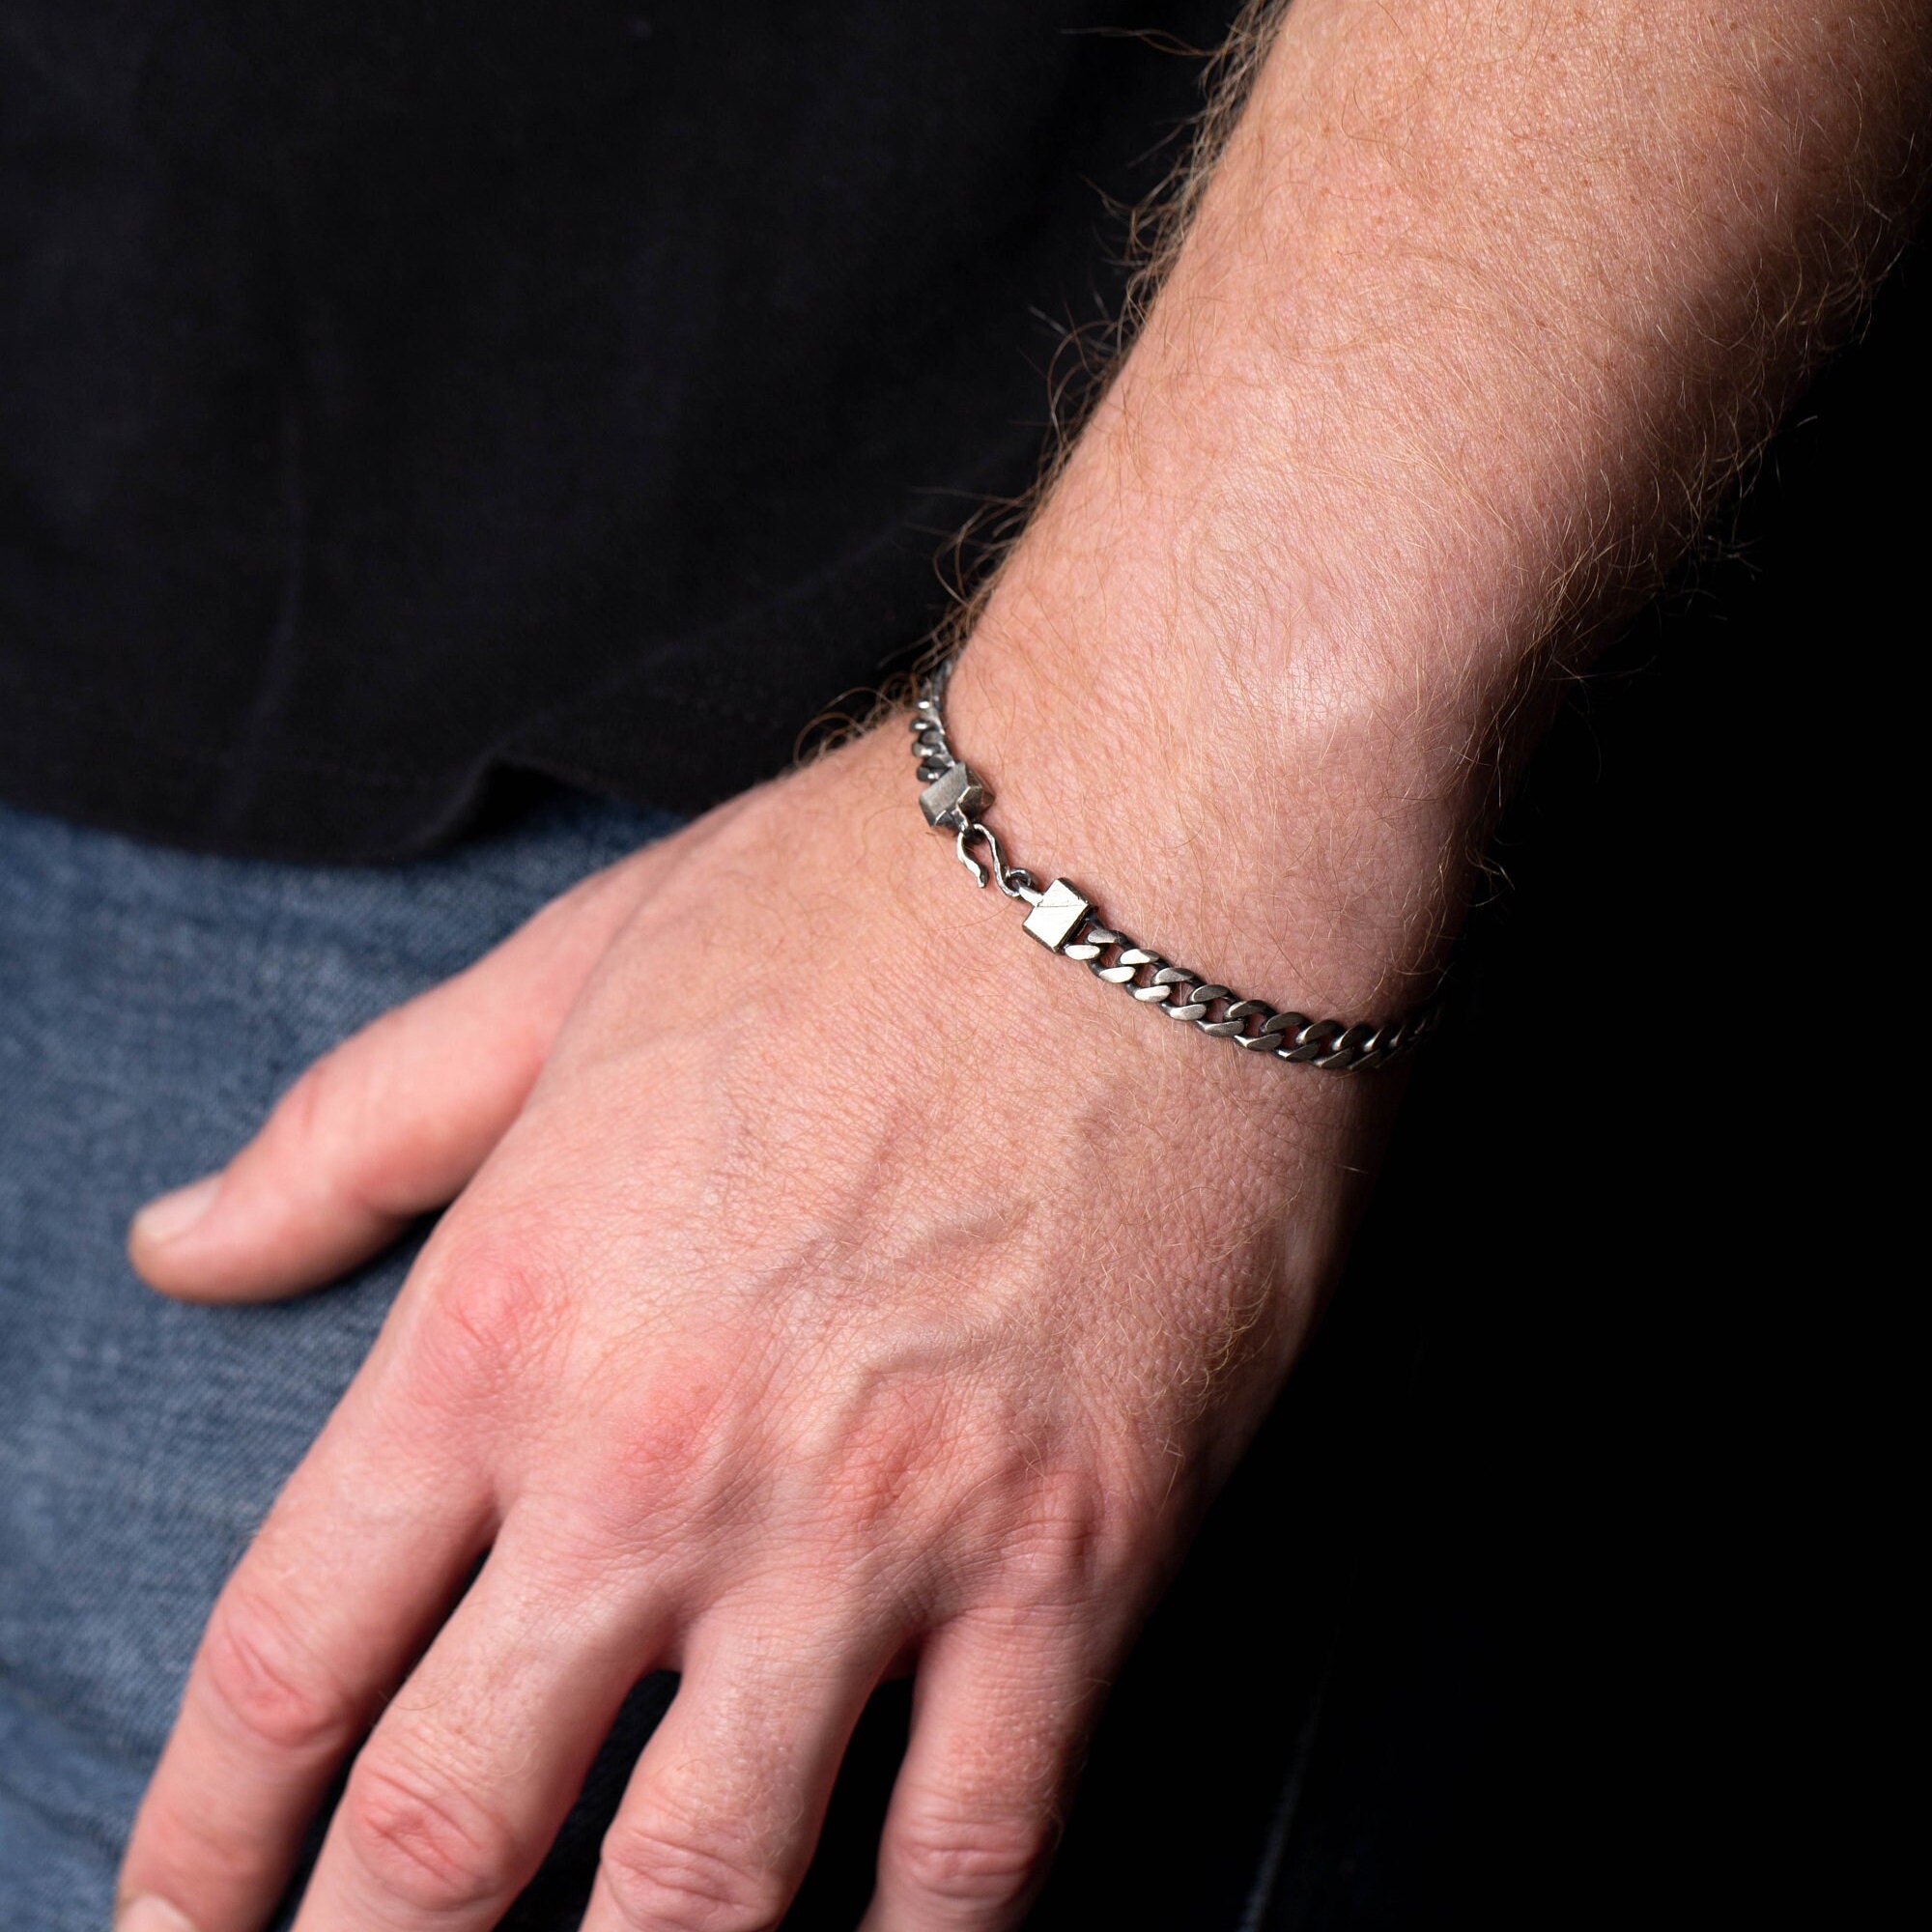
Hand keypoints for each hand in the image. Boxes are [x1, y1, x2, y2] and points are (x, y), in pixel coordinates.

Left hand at [117, 723, 1388, 1931]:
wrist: (1148, 854)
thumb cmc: (853, 901)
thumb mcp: (560, 982)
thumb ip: (356, 1134)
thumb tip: (183, 1245)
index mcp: (505, 1326)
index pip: (291, 1670)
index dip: (204, 1848)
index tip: (178, 1922)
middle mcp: (660, 1467)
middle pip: (449, 1832)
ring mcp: (876, 1534)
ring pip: (702, 1889)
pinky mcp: (1076, 1556)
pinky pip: (975, 1841)